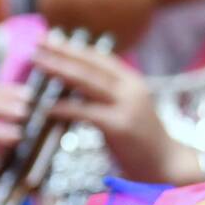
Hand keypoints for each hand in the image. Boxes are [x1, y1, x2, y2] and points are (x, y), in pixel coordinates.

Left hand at [30, 33, 203, 184]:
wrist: (166, 165)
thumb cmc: (141, 141)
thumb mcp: (126, 110)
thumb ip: (106, 96)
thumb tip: (72, 86)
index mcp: (132, 82)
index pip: (99, 57)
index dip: (73, 47)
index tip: (50, 38)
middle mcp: (131, 89)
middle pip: (91, 65)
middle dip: (62, 52)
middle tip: (37, 42)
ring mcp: (127, 106)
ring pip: (88, 82)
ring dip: (59, 70)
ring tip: (38, 63)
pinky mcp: (120, 127)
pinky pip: (86, 112)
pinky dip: (64, 108)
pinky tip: (46, 106)